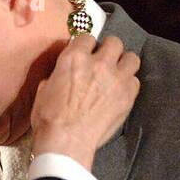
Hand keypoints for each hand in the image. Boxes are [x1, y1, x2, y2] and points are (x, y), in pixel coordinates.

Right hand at [31, 34, 139, 168]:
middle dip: (109, 49)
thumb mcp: (44, 89)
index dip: (86, 46)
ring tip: (117, 73)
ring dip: (124, 63)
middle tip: (104, 60)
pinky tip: (119, 92)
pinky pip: (135, 81)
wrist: (66, 142)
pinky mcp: (127, 96)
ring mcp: (116, 79)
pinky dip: (128, 84)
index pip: (87, 37)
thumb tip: (63, 73)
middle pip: (114, 42)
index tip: (86, 52)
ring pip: (132, 58)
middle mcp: (98, 63)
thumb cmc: (50, 120)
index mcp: (74, 58)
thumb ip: (59, 74)